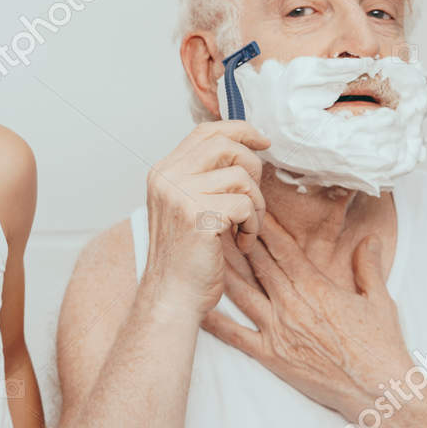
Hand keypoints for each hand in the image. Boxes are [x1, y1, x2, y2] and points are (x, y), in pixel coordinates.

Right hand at [143, 121, 269, 314]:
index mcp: (163, 172)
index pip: (206, 131)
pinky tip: (240, 242)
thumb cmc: (185, 257)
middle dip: (252, 169)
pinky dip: (251, 225)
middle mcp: (167, 177)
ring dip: (254, 205)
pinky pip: (244, 205)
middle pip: (226, 145)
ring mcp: (180, 194)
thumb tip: (244, 148)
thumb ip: (204, 177)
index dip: (240, 130)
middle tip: (251, 200)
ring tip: (244, 227)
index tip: (263, 142)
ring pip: (241, 176)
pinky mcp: (198, 215)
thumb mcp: (187, 206)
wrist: (171, 296)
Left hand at [201, 214, 414, 418]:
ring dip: (221, 270)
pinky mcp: (270, 355)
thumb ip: (369, 266)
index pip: (283, 249)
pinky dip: (214, 321)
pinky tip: (196, 306)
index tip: (249, 210)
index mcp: (315, 287)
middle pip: (256, 264)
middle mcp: (291, 304)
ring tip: (202, 250)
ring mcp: (278, 329)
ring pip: (241, 292)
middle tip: (216, 219)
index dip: (264, 228)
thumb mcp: (379, 300)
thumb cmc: (381, 346)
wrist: (377, 389)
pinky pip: (235, 335)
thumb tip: (371, 239)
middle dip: (235, 240)